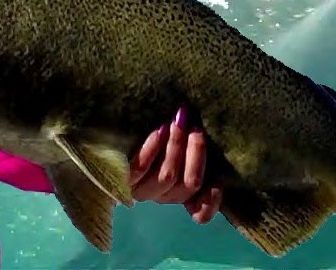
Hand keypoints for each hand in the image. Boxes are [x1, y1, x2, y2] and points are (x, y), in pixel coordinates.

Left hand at [130, 106, 222, 223]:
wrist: (116, 137)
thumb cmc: (161, 140)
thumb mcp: (185, 148)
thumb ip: (200, 156)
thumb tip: (214, 163)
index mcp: (184, 192)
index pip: (203, 210)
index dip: (213, 198)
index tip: (219, 174)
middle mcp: (166, 196)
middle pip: (190, 184)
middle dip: (196, 152)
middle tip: (196, 127)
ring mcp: (145, 191)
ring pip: (168, 176)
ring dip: (175, 147)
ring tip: (177, 124)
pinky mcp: (125, 181)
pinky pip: (140, 169)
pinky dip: (152, 149)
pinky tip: (159, 131)